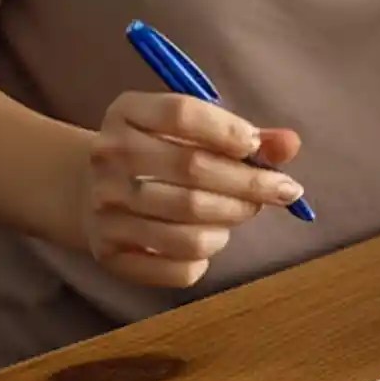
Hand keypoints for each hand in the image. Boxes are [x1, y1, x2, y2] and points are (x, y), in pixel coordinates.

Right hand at [79, 92, 303, 287]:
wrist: (89, 190)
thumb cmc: (161, 154)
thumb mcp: (192, 131)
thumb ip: (244, 134)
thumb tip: (290, 143)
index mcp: (127, 113)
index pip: (181, 113)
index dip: (229, 131)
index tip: (256, 146)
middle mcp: (108, 157)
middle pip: (192, 170)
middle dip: (250, 184)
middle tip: (281, 189)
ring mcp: (105, 208)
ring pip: (190, 227)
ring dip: (231, 221)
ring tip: (243, 212)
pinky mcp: (110, 253)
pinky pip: (179, 267)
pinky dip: (207, 257)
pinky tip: (209, 238)